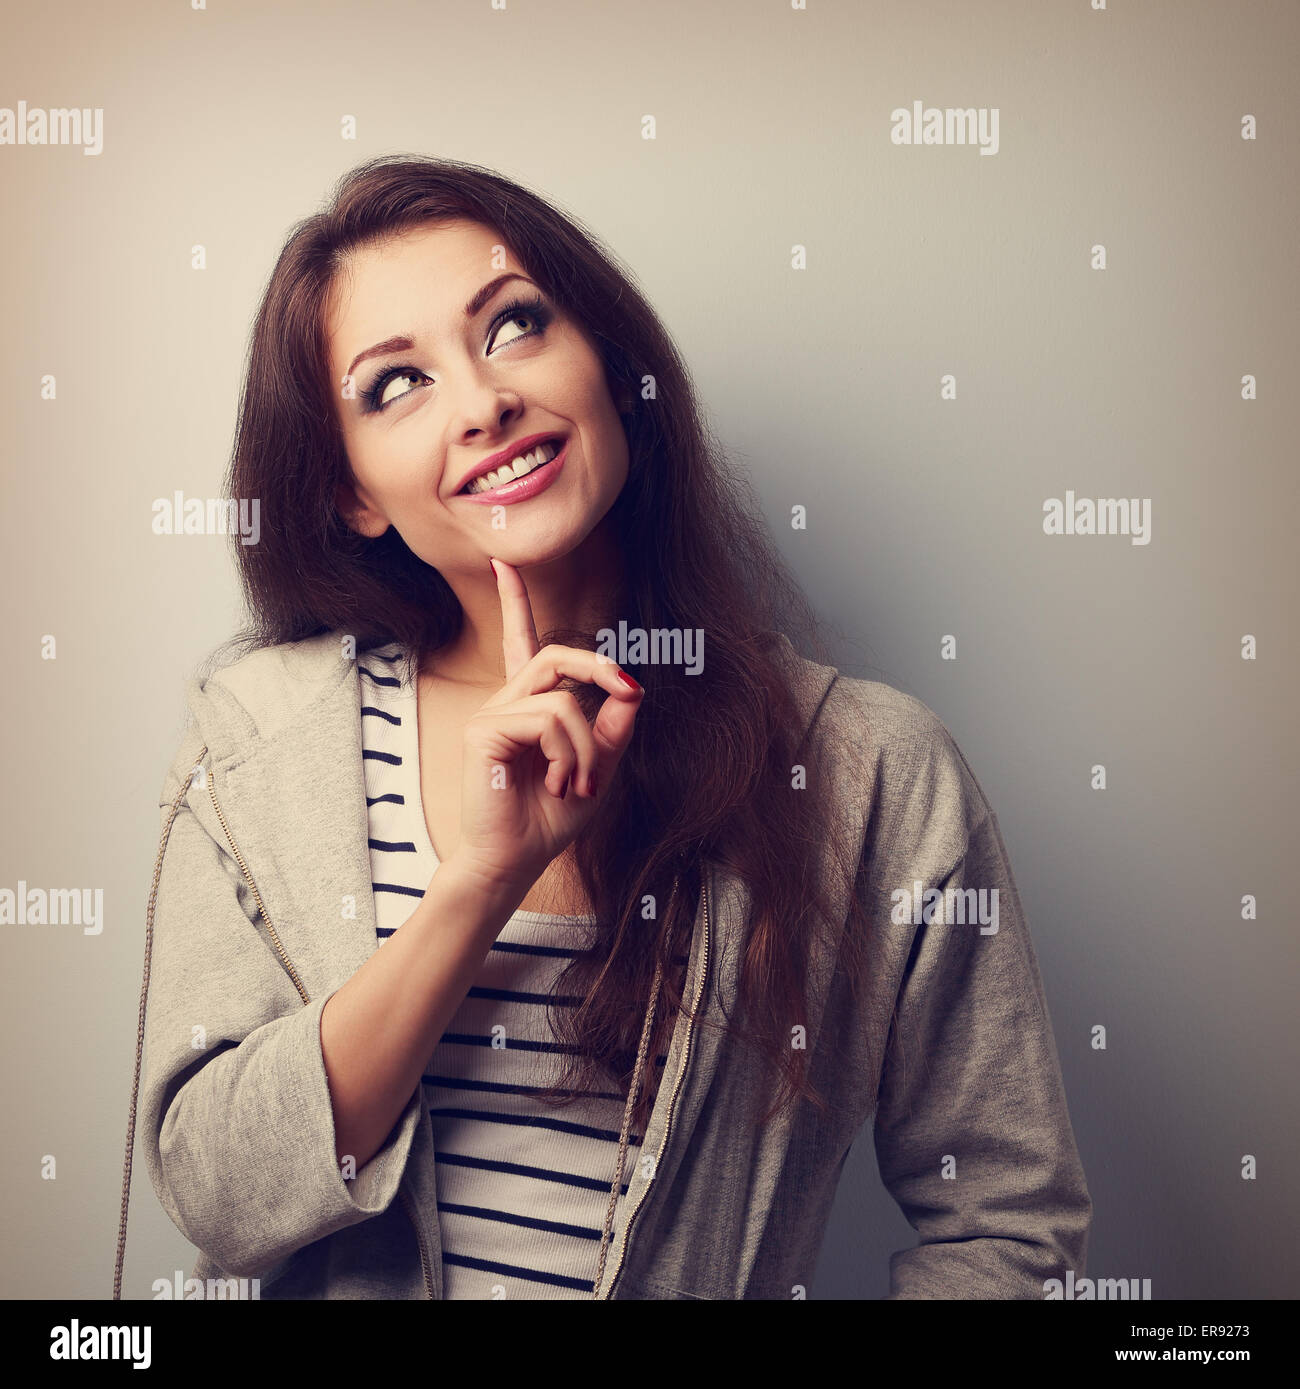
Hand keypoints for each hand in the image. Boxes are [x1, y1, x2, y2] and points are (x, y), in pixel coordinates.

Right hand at [444, 557, 643, 902]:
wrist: (514, 861)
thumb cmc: (548, 819)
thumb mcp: (597, 769)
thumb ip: (613, 729)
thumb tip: (632, 690)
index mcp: (528, 708)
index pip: (521, 644)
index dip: (515, 603)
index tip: (502, 563)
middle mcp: (506, 703)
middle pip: (555, 656)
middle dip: (599, 668)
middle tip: (628, 691)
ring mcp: (491, 714)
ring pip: (562, 699)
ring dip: (586, 745)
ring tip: (576, 783)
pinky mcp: (484, 730)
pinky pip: (548, 720)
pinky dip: (567, 753)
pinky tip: (554, 782)